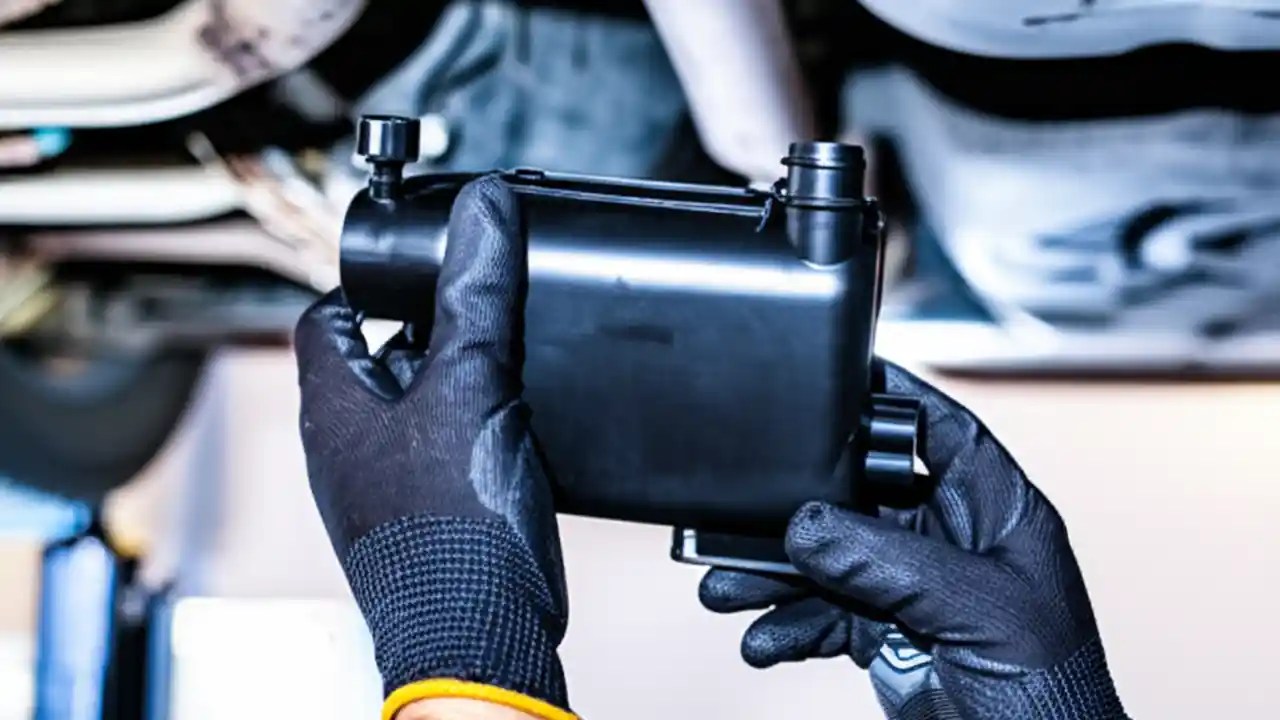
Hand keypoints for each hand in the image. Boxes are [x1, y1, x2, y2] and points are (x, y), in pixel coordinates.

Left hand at [295, 177, 573, 719]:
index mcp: (335, 403)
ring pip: (418, 405)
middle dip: (434, 330)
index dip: (373, 282)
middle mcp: (349, 444)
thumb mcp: (472, 386)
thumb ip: (475, 295)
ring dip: (462, 383)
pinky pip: (446, 450)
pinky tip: (521, 431)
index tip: (421, 266)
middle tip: (485, 314)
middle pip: (381, 355)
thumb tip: (480, 210)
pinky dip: (479, 430)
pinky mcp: (429, 515)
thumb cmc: (451, 529)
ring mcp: (386, 484)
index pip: (328, 313)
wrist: (480, 632)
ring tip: (510, 370)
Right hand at [701, 361, 1127, 718]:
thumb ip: (888, 561)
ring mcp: (917, 590)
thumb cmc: (1051, 692)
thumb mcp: (975, 608)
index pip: (942, 431)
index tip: (840, 374)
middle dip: (800, 507)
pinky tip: (764, 640)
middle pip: (861, 498)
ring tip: (725, 588)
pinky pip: (824, 615)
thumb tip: (807, 526)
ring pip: (830, 559)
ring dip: (775, 573)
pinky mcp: (889, 635)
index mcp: (996, 513)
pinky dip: (788, 626)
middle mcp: (953, 542)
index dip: (895, 399)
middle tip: (742, 511)